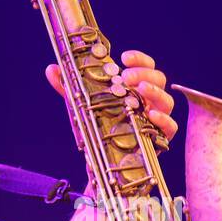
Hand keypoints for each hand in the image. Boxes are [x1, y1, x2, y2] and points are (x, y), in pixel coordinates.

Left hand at [45, 49, 177, 145]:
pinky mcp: (159, 139)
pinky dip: (163, 119)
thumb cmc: (96, 128)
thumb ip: (67, 87)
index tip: (123, 57)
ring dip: (155, 92)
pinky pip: (170, 127)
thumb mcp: (81, 105)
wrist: (100, 163)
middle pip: (159, 80)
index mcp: (135, 88)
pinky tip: (150, 115)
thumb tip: (51, 69)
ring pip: (167, 101)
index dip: (139, 59)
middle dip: (145, 74)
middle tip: (126, 77)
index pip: (146, 67)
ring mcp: (156, 119)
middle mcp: (149, 101)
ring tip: (139, 89)